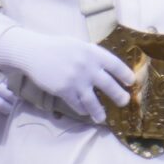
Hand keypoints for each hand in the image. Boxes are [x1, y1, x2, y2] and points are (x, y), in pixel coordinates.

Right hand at [0, 27, 133, 122]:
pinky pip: (77, 104)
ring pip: (93, 101)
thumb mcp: (77, 45)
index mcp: (93, 53)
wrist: (32, 52)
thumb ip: (92, 55)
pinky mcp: (64, 90)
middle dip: (119, 96)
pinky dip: (82, 109)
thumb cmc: (55, 47)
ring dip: (100, 111)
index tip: (130, 82)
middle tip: (123, 101)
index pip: (116, 65)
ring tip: (102, 118)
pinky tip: (84, 112)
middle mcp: (87, 67)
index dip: (125, 75)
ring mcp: (76, 80)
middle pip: (110, 86)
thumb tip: (106, 67)